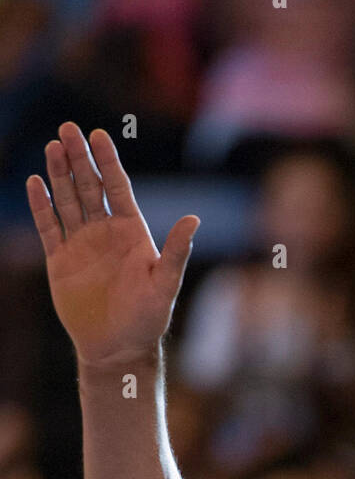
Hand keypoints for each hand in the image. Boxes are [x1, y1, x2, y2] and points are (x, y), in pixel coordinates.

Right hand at [25, 123, 199, 368]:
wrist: (118, 349)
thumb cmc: (147, 320)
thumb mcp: (166, 285)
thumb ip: (176, 252)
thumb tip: (193, 219)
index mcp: (131, 232)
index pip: (118, 187)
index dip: (108, 162)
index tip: (98, 135)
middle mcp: (105, 232)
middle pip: (89, 186)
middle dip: (79, 158)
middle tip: (67, 129)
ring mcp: (81, 244)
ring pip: (68, 200)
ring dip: (59, 174)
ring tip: (52, 147)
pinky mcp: (60, 260)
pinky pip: (50, 227)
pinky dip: (42, 206)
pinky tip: (36, 184)